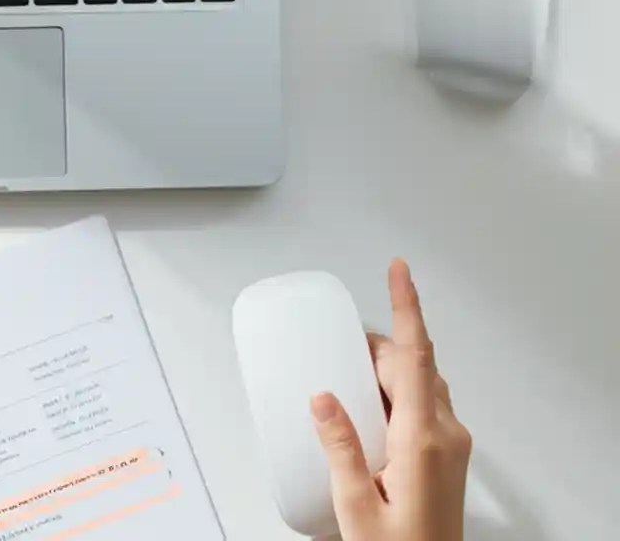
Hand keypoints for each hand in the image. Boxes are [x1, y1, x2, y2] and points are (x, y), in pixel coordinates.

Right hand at [311, 260, 472, 540]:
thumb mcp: (354, 504)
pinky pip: (424, 403)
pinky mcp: (446, 454)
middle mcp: (444, 435)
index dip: (407, 307)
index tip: (399, 270)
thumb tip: (324, 398)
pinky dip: (397, 390)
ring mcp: (450, 444)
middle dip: (379, 344)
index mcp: (422, 440)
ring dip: (389, 367)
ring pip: (422, 382)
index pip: (417, 356)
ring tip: (351, 375)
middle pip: (415, 364)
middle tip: (342, 345)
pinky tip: (369, 409)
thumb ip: (338, 446)